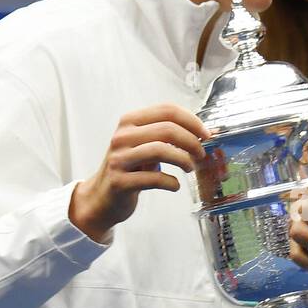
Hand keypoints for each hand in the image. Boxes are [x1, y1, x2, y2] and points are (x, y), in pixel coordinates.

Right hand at [70, 103, 208, 241]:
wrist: (102, 197)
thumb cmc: (129, 169)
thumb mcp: (144, 145)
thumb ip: (166, 136)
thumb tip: (203, 133)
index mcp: (130, 122)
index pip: (167, 110)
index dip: (192, 121)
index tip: (205, 134)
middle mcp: (122, 137)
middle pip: (167, 129)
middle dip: (191, 142)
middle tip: (201, 154)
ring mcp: (119, 159)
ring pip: (160, 150)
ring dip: (183, 160)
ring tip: (190, 168)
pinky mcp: (119, 182)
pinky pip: (154, 179)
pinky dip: (171, 182)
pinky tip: (175, 185)